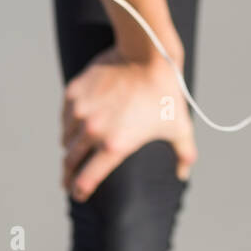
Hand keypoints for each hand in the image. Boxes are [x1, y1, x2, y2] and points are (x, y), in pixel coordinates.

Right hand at [60, 44, 197, 199]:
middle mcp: (92, 131)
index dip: (79, 192)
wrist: (147, 55)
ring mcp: (80, 111)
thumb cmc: (165, 93)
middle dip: (68, 174)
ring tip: (77, 148)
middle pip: (69, 163)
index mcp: (114, 146)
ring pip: (66, 139)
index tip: (78, 195)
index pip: (85, 181)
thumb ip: (185, 154)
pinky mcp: (73, 93)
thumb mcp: (179, 126)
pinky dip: (70, 123)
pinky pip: (65, 117)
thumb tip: (183, 173)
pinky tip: (79, 123)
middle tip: (69, 178)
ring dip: (70, 147)